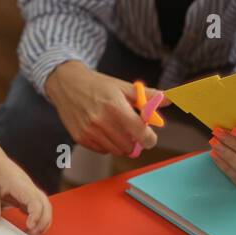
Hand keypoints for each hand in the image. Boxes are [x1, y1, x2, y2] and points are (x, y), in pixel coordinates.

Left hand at [0, 150, 52, 234]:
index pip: (35, 200)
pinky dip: (38, 220)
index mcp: (20, 184)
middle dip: (43, 222)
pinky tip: (30, 229)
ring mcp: (30, 192)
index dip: (36, 215)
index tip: (30, 226)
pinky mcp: (28, 197)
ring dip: (43, 222)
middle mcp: (29, 188)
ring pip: (45, 208)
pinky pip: (38, 209)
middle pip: (46, 205)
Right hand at [44, 61, 162, 155]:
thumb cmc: (97, 85)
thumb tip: (168, 99)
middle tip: (133, 131)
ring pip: (116, 150)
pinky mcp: (80, 138)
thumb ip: (146, 96)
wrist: (67, 84)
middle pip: (129, 146)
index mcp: (115, 106)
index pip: (140, 133)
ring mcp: (89, 131)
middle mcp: (101, 121)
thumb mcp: (122, 86)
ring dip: (122, 143)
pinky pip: (102, 150)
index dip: (149, 138)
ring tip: (118, 129)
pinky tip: (104, 130)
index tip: (150, 137)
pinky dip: (108, 144)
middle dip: (135, 141)